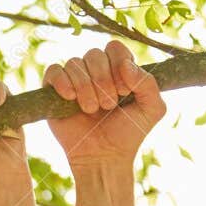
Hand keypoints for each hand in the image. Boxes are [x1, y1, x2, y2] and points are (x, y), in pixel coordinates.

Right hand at [43, 40, 165, 169]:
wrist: (103, 158)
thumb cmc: (128, 134)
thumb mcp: (152, 109)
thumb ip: (149, 83)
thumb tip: (125, 65)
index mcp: (118, 69)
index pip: (115, 47)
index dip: (118, 64)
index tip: (124, 90)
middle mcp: (95, 71)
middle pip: (94, 54)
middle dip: (103, 80)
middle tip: (108, 106)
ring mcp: (73, 81)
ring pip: (74, 63)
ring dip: (85, 87)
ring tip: (91, 110)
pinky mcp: (54, 92)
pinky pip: (53, 71)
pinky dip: (62, 81)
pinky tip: (71, 98)